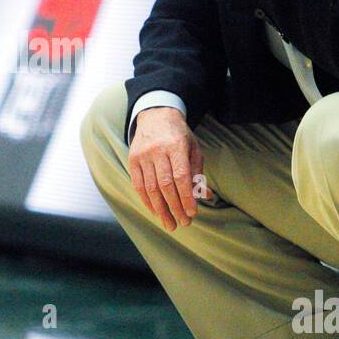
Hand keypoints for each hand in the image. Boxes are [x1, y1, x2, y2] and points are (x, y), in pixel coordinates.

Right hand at [128, 106, 203, 230]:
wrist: (155, 115)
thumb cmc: (179, 135)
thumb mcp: (193, 148)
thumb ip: (197, 172)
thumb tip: (205, 196)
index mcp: (176, 146)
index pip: (181, 177)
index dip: (186, 197)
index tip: (192, 213)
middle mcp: (157, 150)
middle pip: (165, 185)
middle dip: (175, 207)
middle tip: (183, 223)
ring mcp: (142, 155)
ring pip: (151, 188)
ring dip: (160, 209)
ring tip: (169, 223)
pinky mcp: (132, 160)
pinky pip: (138, 185)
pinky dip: (147, 201)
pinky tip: (156, 211)